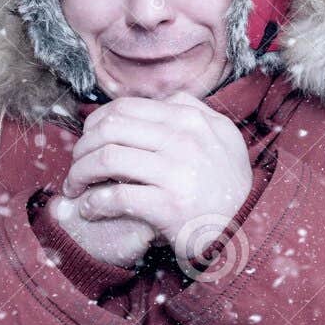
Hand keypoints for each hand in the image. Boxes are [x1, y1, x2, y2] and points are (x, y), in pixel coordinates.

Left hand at [60, 92, 252, 267]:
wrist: (249, 226)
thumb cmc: (230, 183)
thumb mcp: (223, 137)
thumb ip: (195, 111)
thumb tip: (165, 98)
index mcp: (189, 119)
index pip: (124, 108)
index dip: (95, 122)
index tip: (88, 141)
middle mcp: (182, 139)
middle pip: (109, 129)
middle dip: (82, 147)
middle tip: (77, 165)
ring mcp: (176, 172)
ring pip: (107, 158)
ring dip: (80, 173)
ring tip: (75, 187)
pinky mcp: (168, 206)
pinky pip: (116, 196)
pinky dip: (93, 202)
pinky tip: (89, 209)